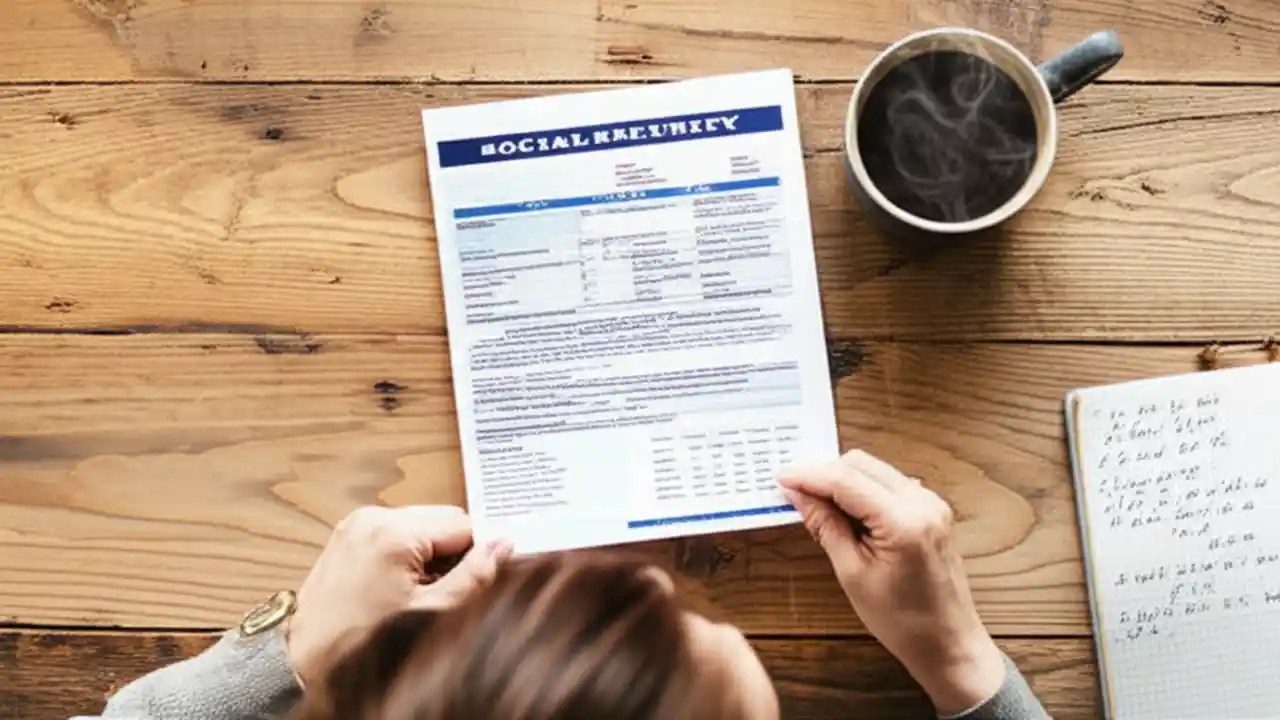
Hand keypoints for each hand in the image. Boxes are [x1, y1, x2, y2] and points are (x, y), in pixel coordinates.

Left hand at [286, 505, 511, 685]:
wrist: (304, 660)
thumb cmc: (363, 643)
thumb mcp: (430, 613)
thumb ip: (474, 575)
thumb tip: (503, 545)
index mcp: (395, 532)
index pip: (464, 523)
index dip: (478, 552)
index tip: (478, 579)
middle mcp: (374, 517)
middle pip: (441, 518)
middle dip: (453, 550)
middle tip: (448, 589)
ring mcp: (357, 523)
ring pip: (420, 523)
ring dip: (430, 550)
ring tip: (420, 590)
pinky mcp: (347, 534)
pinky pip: (394, 530)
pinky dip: (407, 550)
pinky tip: (400, 584)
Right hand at [780, 451, 1004, 714]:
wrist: (949, 642)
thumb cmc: (903, 621)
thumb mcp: (852, 574)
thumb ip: (825, 527)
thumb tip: (798, 495)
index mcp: (904, 521)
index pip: (846, 480)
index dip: (809, 476)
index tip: (780, 478)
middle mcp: (922, 502)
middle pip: (861, 465)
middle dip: (824, 473)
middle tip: (794, 493)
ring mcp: (930, 503)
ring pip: (874, 470)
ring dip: (842, 480)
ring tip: (815, 504)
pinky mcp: (931, 509)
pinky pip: (888, 483)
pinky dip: (861, 489)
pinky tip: (844, 511)